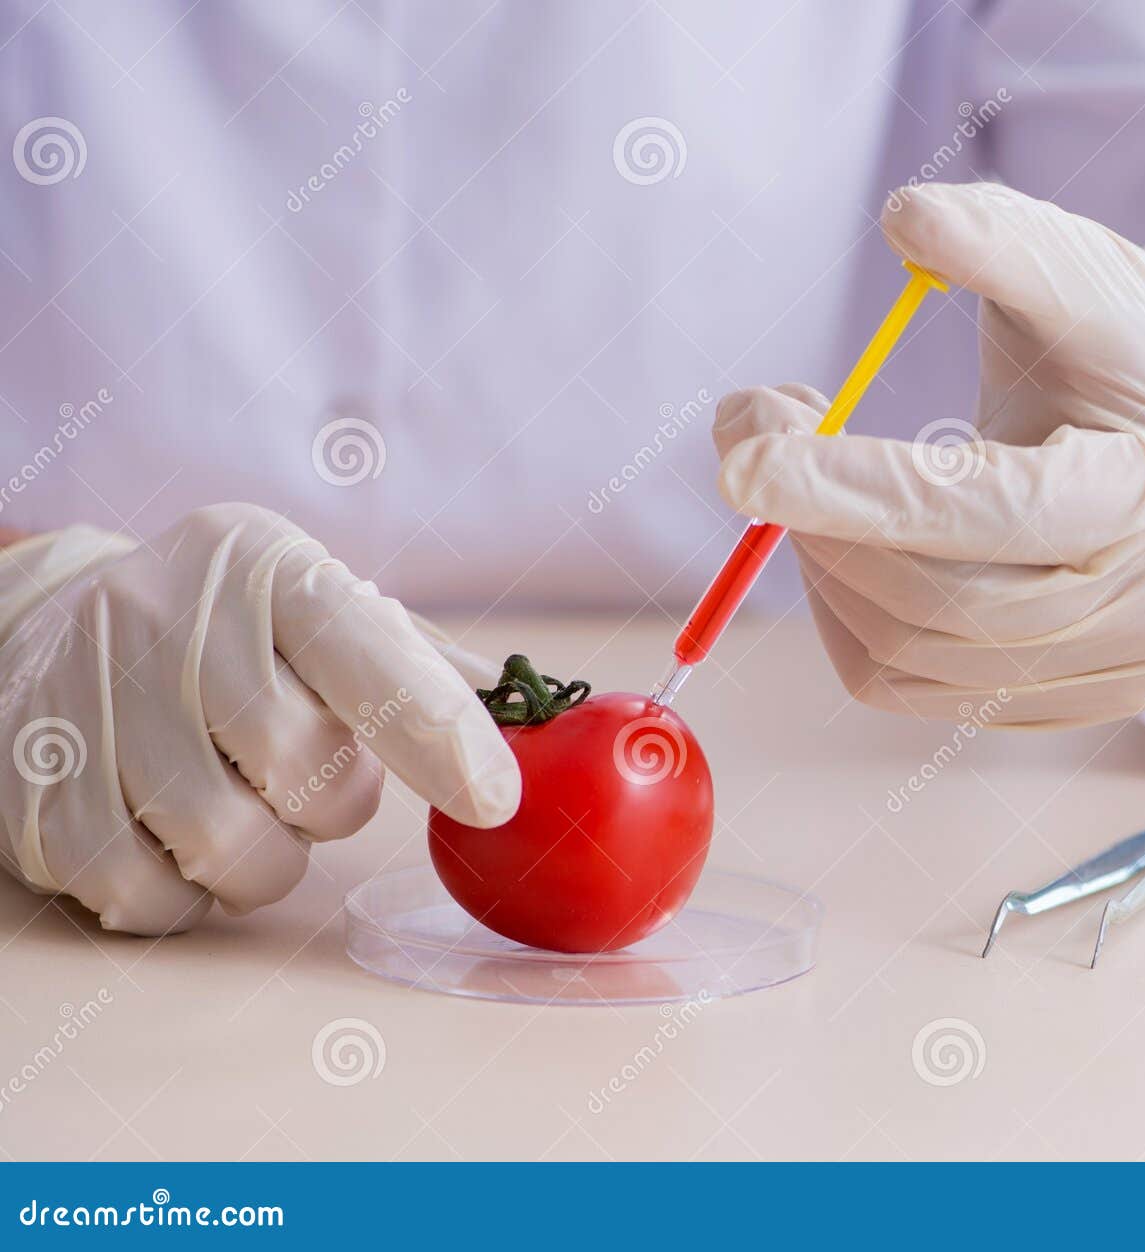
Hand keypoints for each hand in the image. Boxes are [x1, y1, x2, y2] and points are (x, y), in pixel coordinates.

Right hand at [0, 504, 519, 934]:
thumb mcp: (325, 614)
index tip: (494, 801)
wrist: (56, 624)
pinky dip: (187, 896)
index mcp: (266, 565)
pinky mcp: (34, 789)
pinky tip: (175, 838)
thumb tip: (529, 740)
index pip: (364, 650)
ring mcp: (86, 699)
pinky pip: (148, 897)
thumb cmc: (237, 635)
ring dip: (265, 857)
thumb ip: (419, 672)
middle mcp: (166, 616)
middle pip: (301, 768)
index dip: (437, 731)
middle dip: (330, 801)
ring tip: (245, 805)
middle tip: (304, 776)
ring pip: (228, 846)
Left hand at [713, 182, 1144, 725]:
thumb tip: (904, 216)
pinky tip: (844, 543)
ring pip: (911, 659)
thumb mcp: (1083, 274)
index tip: (743, 455)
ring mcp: (1114, 676)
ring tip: (799, 478)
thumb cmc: (1133, 350)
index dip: (858, 490)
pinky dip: (848, 614)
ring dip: (821, 567)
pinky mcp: (1062, 705)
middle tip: (752, 430)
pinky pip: (911, 687)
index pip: (997, 510)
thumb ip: (1000, 239)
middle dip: (817, 525)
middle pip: (943, 607)